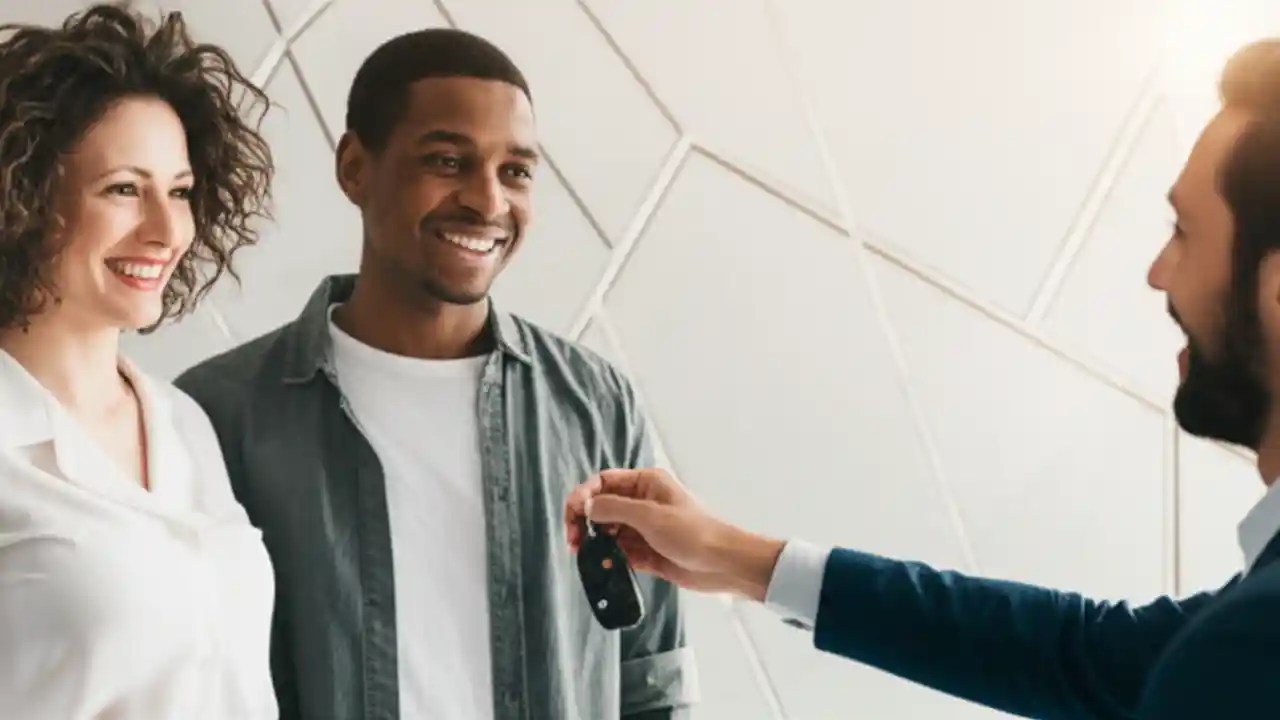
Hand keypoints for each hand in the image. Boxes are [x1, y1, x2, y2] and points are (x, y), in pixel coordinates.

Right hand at [564, 468, 784, 600]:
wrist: (723, 565)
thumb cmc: (694, 533)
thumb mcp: (651, 516)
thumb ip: (615, 509)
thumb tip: (586, 506)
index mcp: (646, 483)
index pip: (603, 482)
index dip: (583, 496)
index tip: (572, 516)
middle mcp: (642, 503)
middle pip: (601, 507)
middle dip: (584, 522)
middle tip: (573, 541)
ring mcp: (643, 528)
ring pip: (608, 532)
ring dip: (595, 543)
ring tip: (587, 556)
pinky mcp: (646, 552)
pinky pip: (619, 552)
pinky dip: (609, 558)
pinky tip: (604, 567)